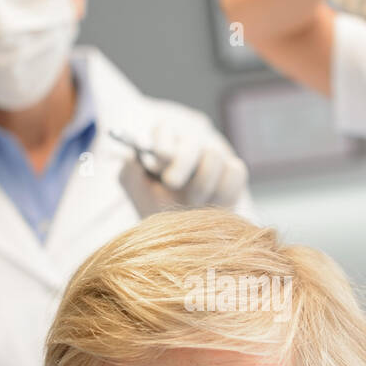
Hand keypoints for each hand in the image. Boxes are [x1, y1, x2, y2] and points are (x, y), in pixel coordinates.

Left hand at [118, 126, 248, 216]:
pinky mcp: (233, 171)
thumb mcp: (136, 189)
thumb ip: (130, 172)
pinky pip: (235, 171)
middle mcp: (189, 145)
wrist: (179, 235)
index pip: (164, 129)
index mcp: (164, 143)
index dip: (163, 144)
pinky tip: (212, 204)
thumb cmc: (155, 207)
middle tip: (171, 183)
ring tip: (193, 202)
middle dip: (182, 162)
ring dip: (201, 185)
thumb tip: (133, 157)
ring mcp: (214, 157)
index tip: (159, 162)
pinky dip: (223, 191)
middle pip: (191, 141)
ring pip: (214, 156)